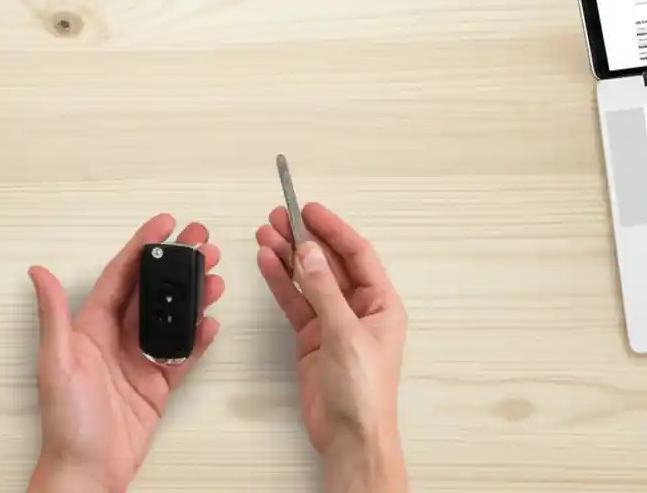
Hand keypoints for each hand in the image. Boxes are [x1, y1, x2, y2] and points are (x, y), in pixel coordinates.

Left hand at [27, 215, 224, 492]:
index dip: (143, 246)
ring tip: (216, 275)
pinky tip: (214, 322)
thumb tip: (38, 273)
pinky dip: (201, 337)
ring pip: (173, 317)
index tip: (165, 224)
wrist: (89, 470)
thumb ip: (54, 316)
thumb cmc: (67, 423)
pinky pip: (185, 353)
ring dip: (195, 295)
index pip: (121, 276)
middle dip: (179, 263)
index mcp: (89, 329)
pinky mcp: (158, 383)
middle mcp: (116, 339)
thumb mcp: (57, 363)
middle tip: (203, 241)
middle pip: (153, 291)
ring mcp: (140, 360)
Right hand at [256, 202, 407, 492]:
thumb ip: (324, 292)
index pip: (357, 254)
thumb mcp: (346, 334)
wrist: (349, 436)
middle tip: (279, 215)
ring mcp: (334, 322)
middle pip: (330, 262)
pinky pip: (295, 302)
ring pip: (309, 280)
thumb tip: (311, 252)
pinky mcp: (312, 338)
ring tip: (265, 232)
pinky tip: (267, 262)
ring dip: (289, 256)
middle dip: (306, 238)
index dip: (334, 229)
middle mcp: (359, 308)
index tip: (309, 209)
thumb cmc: (363, 391)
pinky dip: (281, 283)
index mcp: (382, 303)